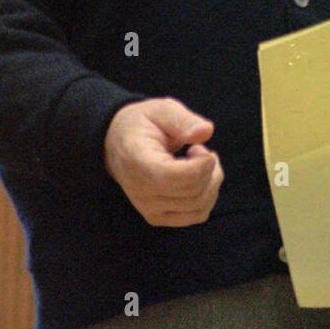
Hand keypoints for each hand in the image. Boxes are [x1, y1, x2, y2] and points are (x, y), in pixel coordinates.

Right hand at [104, 98, 223, 225]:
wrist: (118, 145)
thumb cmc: (142, 125)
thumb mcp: (161, 110)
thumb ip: (183, 120)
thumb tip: (206, 132)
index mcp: (137, 161)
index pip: (174, 177)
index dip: (200, 164)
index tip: (200, 146)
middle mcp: (140, 192)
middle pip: (192, 192)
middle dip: (209, 168)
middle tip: (199, 149)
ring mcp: (148, 209)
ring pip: (199, 206)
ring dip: (212, 182)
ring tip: (200, 162)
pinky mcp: (157, 217)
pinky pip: (196, 215)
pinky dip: (207, 196)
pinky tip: (198, 178)